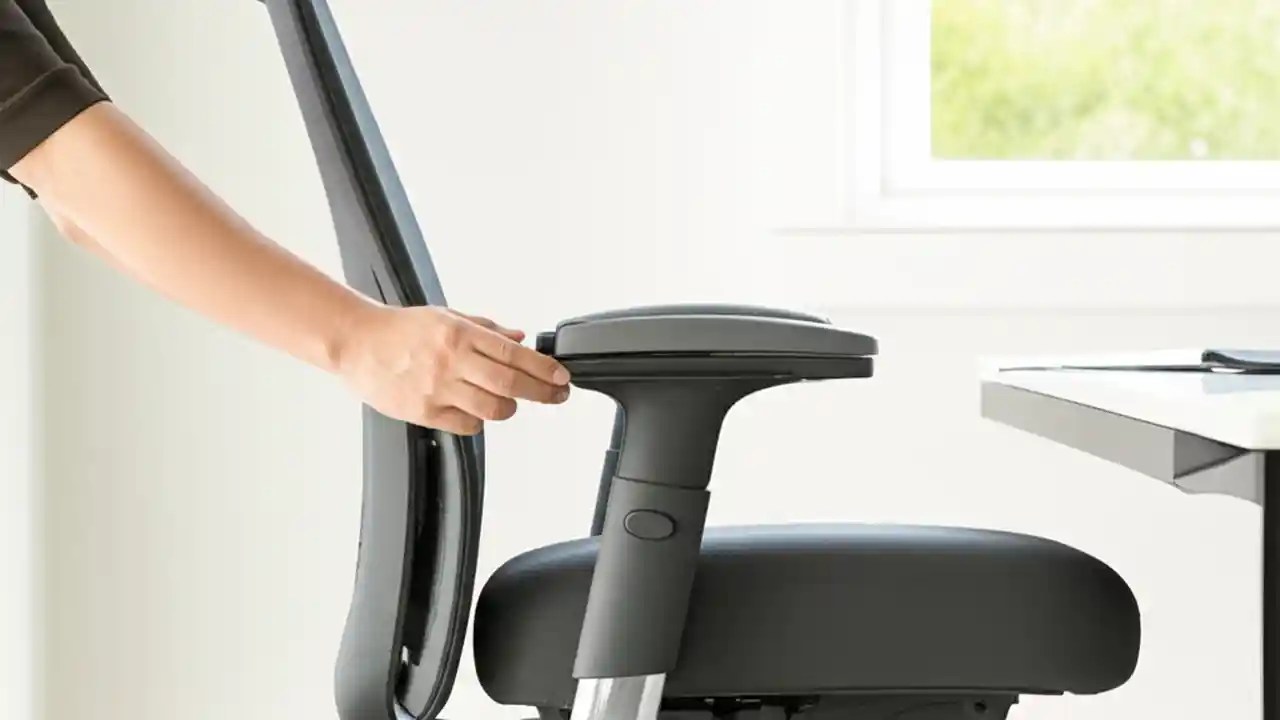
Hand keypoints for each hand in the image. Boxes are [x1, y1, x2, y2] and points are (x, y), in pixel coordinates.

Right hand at [336, 304, 570, 434]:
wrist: (357, 343)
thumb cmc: (401, 329)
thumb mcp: (447, 316)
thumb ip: (486, 329)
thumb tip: (520, 338)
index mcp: (459, 334)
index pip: (514, 355)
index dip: (544, 369)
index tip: (561, 377)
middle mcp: (451, 361)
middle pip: (510, 384)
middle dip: (542, 392)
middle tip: (558, 395)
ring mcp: (437, 389)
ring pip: (493, 409)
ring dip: (510, 408)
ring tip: (510, 401)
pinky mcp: (424, 412)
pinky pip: (467, 425)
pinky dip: (479, 420)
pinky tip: (475, 409)